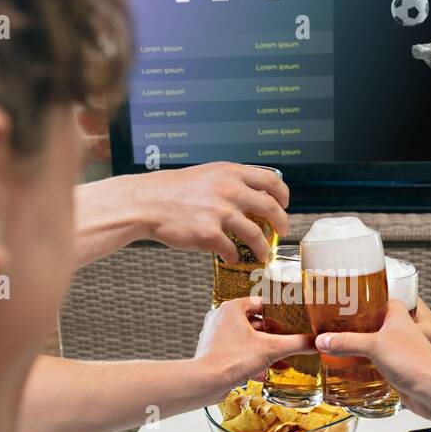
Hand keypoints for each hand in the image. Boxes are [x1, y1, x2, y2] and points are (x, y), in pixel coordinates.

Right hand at [129, 163, 289, 262]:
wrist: (146, 203)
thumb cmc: (173, 190)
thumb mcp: (207, 174)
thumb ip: (230, 181)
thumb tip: (253, 195)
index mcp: (231, 173)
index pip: (271, 181)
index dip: (283, 195)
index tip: (284, 204)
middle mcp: (230, 190)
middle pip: (271, 209)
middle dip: (281, 224)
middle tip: (281, 232)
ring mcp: (221, 213)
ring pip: (256, 235)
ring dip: (263, 249)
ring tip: (263, 255)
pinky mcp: (209, 234)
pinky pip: (232, 250)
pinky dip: (234, 257)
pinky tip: (231, 258)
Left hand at [193, 297, 314, 404]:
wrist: (205, 382)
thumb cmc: (231, 359)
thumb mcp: (271, 349)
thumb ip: (296, 343)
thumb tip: (315, 342)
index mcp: (232, 309)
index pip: (260, 302)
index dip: (278, 312)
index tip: (290, 319)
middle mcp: (221, 319)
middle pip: (254, 322)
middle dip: (273, 334)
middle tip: (288, 339)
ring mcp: (216, 337)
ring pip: (246, 340)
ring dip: (264, 349)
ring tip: (280, 358)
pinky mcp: (214, 353)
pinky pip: (237, 353)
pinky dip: (252, 360)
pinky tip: (265, 372)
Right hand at [313, 301, 430, 419]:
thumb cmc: (416, 362)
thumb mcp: (374, 345)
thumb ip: (346, 342)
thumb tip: (323, 340)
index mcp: (395, 313)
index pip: (370, 299)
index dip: (352, 300)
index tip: (333, 301)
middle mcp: (395, 328)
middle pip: (365, 322)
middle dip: (347, 326)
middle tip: (326, 325)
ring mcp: (394, 348)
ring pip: (367, 342)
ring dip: (352, 345)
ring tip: (330, 344)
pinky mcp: (392, 367)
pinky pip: (370, 361)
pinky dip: (358, 363)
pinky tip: (344, 365)